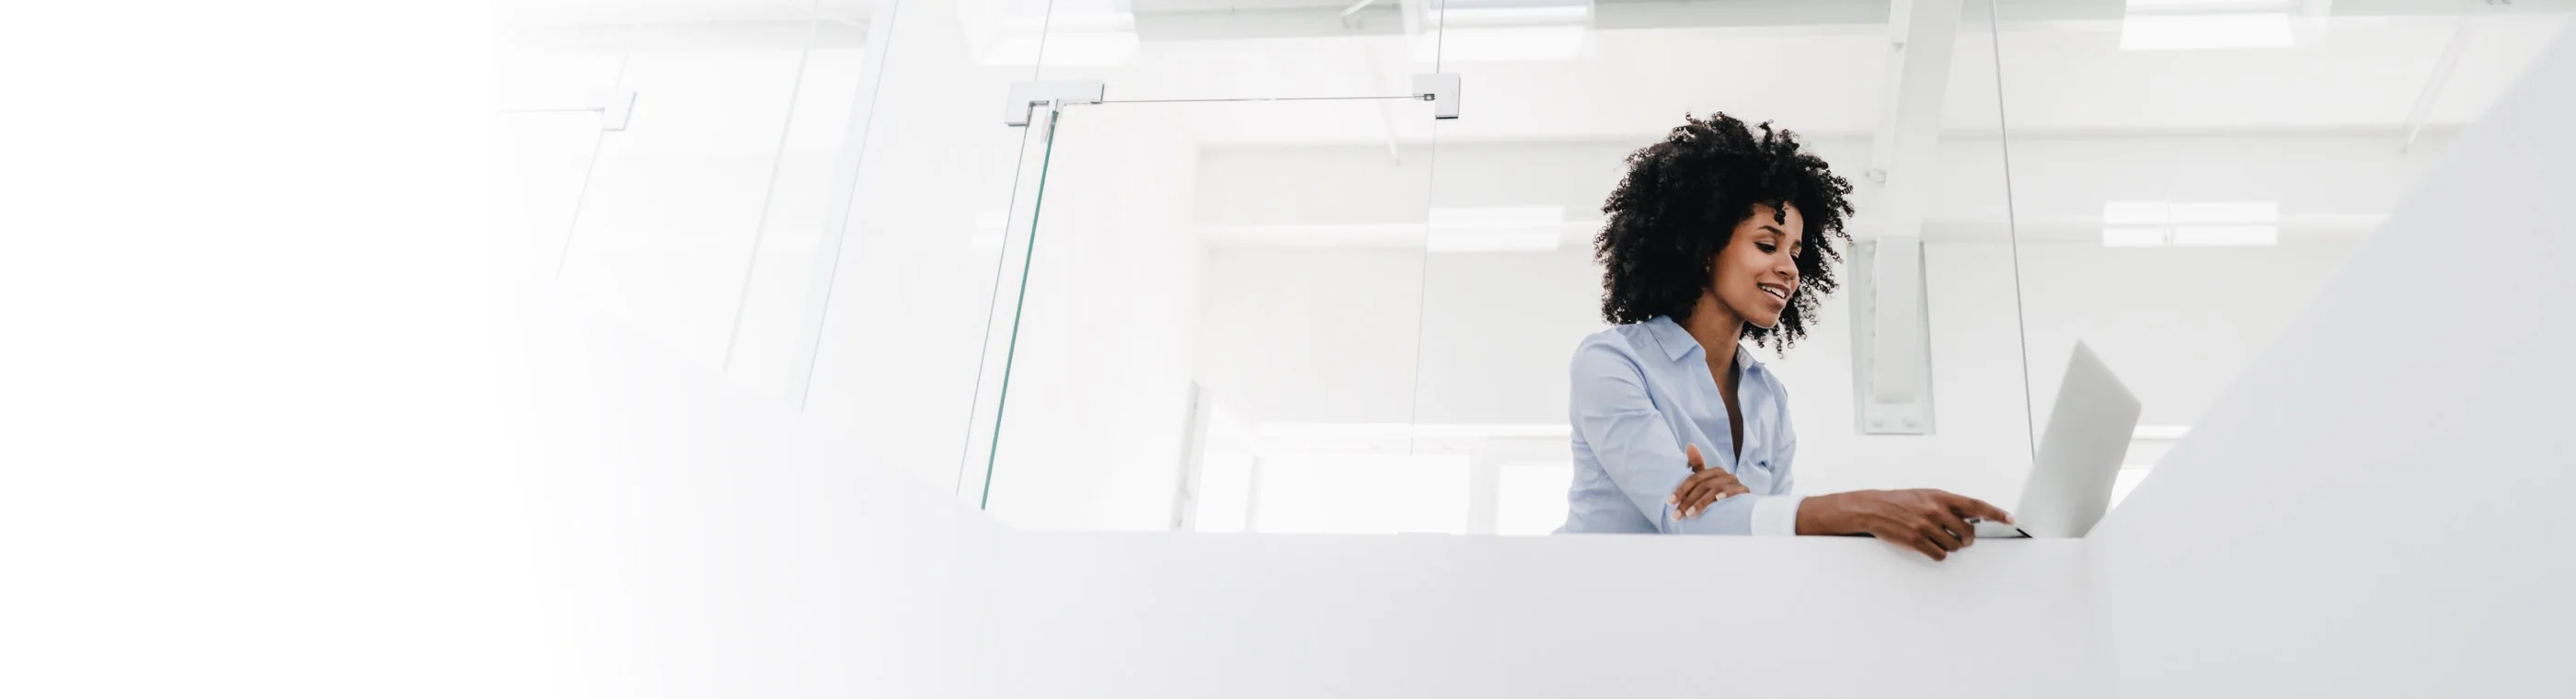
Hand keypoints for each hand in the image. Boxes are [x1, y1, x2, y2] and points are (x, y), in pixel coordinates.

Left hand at [1665, 444, 1748, 518]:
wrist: (1745, 506)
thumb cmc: (1722, 493)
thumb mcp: (1708, 482)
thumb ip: (1697, 467)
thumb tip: (1689, 445)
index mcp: (1714, 471)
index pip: (1694, 478)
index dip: (1681, 489)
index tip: (1669, 502)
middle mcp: (1725, 475)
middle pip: (1702, 485)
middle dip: (1687, 501)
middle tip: (1676, 515)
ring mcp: (1735, 482)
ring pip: (1715, 490)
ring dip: (1701, 503)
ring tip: (1690, 514)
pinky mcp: (1744, 491)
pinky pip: (1736, 491)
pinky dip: (1727, 493)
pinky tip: (1718, 500)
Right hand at [1797, 489, 2010, 560]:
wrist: (1873, 508)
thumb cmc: (1900, 501)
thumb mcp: (1926, 495)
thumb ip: (1947, 504)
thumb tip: (1969, 516)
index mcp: (1941, 497)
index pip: (1975, 505)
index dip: (1995, 513)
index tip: (2009, 518)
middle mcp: (1935, 510)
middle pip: (1967, 532)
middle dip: (1966, 538)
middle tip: (1960, 538)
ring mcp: (1926, 526)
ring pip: (1955, 546)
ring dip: (1950, 547)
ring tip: (1936, 539)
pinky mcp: (1917, 541)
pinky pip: (1940, 555)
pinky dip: (1937, 554)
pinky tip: (1928, 547)